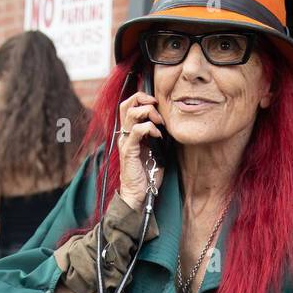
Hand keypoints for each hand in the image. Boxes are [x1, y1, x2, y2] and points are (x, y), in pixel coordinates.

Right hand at [117, 90, 164, 210]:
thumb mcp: (155, 151)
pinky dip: (149, 128)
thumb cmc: (147, 175)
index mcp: (129, 132)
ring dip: (148, 113)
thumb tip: (168, 126)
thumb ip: (157, 137)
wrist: (138, 193)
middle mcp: (124, 134)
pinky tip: (158, 136)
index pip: (129, 105)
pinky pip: (137, 130)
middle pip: (126, 104)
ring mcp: (125, 141)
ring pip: (130, 113)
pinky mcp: (128, 150)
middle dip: (143, 99)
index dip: (141, 98)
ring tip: (159, 123)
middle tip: (157, 108)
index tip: (156, 104)